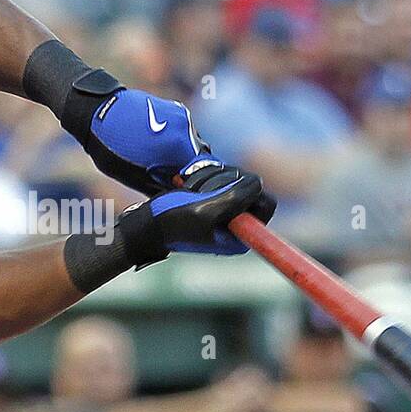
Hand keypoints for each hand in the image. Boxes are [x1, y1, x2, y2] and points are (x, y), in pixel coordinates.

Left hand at [84, 88, 207, 195]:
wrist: (97, 110)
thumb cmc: (111, 146)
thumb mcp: (136, 177)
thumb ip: (162, 187)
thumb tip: (176, 196)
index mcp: (178, 146)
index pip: (200, 172)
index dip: (188, 182)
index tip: (174, 186)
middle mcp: (185, 128)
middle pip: (197, 157)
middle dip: (184, 167)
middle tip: (162, 174)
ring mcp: (181, 115)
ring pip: (191, 142)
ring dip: (179, 152)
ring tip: (156, 157)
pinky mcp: (175, 108)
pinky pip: (183, 130)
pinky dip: (175, 139)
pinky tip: (155, 143)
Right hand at [116, 157, 273, 261]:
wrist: (144, 224)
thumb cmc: (172, 221)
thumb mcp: (208, 210)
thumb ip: (237, 196)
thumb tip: (258, 182)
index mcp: (241, 234)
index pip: (266, 203)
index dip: (248, 190)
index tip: (223, 191)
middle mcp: (236, 224)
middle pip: (249, 187)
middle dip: (224, 182)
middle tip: (199, 192)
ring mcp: (223, 211)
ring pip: (232, 179)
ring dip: (209, 179)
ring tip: (188, 190)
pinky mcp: (210, 200)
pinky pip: (216, 178)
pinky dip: (201, 176)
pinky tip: (185, 184)